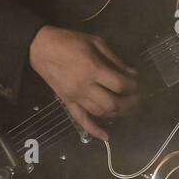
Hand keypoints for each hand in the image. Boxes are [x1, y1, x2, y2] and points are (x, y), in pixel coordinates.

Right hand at [28, 25, 140, 140]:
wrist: (40, 48)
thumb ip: (115, 59)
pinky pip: (81, 120)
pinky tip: (106, 137)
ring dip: (117, 113)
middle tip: (138, 99)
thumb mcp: (96, 42)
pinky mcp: (67, 102)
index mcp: (93, 69)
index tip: (138, 83)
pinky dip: (94, 130)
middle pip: (112, 103)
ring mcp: (75, 97)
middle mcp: (85, 87)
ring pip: (100, 113)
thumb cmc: (70, 41)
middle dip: (130, 104)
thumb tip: (133, 73)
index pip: (120, 85)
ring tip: (128, 109)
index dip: (133, 86)